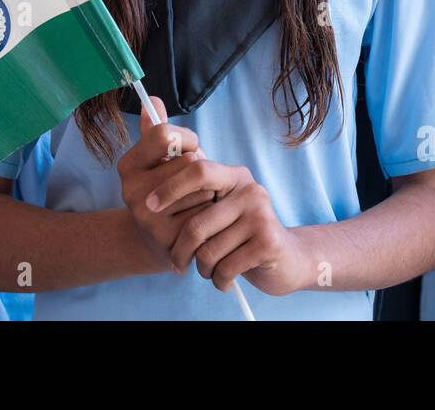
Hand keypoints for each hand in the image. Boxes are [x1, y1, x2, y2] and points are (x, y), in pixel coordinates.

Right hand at [116, 97, 215, 272]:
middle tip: (196, 182)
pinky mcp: (169, 239)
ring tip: (198, 201)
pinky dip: (212, 215)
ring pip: (201, 188)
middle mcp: (131, 191)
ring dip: (209, 192)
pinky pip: (206, 214)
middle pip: (189, 162)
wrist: (159, 240)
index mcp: (128, 165)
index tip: (192, 147)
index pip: (165, 135)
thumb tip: (152, 99)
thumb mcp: (157, 159)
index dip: (188, 138)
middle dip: (202, 168)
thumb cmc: (165, 189)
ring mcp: (148, 217)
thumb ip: (155, 130)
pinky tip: (202, 220)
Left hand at [147, 160, 310, 295]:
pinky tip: (224, 280)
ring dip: (203, 269)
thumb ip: (194, 189)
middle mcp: (250, 190)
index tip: (149, 205)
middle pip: (196, 225)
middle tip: (178, 263)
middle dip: (181, 251)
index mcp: (234, 176)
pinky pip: (225, 267)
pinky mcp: (267, 243)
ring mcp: (261, 216)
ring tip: (209, 270)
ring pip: (208, 251)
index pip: (198, 170)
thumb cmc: (240, 234)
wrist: (285, 259)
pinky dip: (219, 280)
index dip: (170, 187)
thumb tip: (153, 155)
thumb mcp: (219, 207)